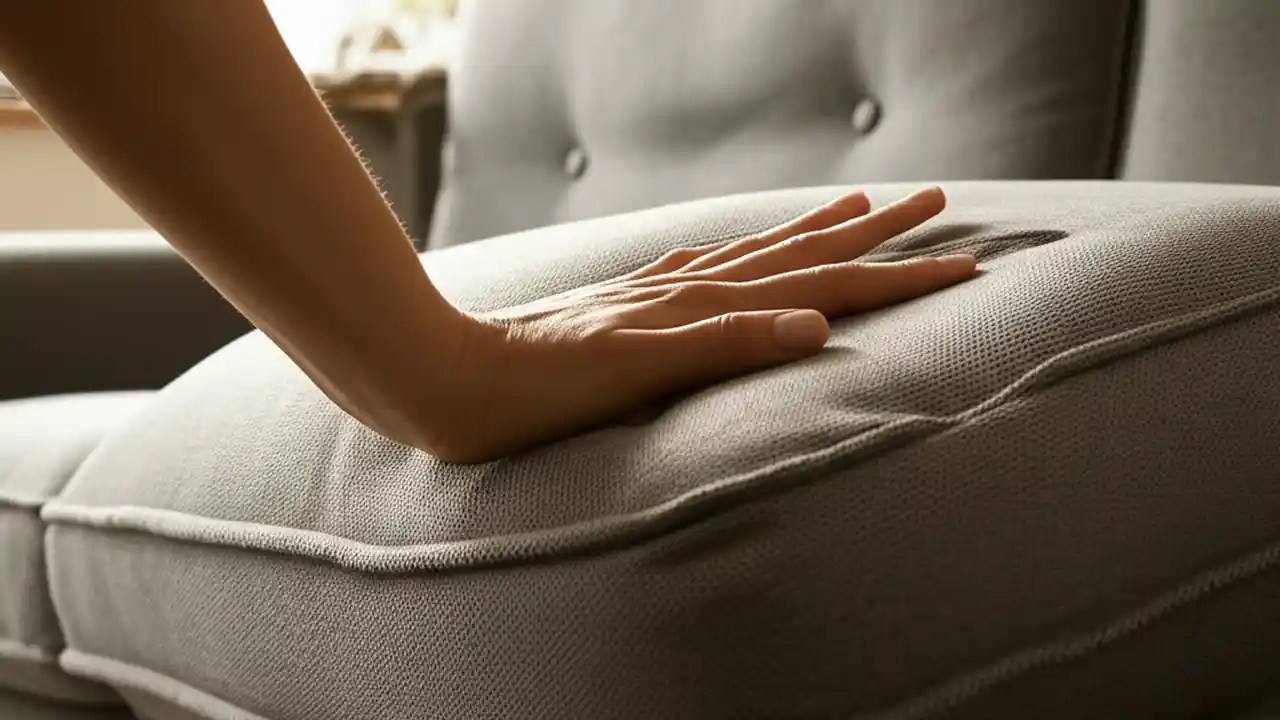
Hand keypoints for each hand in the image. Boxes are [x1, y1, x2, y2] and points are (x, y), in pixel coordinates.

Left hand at [423, 187, 974, 462]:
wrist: (455, 378)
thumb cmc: (543, 390)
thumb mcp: (638, 372)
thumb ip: (726, 344)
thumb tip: (817, 322)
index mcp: (705, 306)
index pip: (825, 286)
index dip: (897, 277)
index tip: (964, 264)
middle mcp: (690, 289)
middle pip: (804, 252)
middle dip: (877, 233)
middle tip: (936, 201)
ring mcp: (661, 292)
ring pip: (760, 251)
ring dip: (818, 230)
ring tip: (861, 205)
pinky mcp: (631, 303)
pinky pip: (708, 264)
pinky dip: (743, 252)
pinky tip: (738, 248)